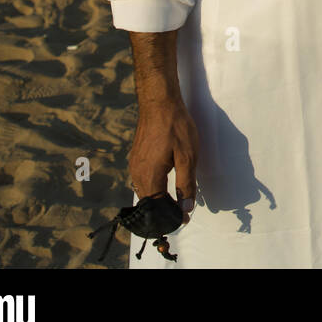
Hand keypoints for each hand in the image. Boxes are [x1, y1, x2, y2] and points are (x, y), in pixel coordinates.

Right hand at [129, 97, 198, 225]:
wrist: (159, 102)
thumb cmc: (175, 126)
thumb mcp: (188, 156)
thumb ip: (186, 184)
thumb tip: (185, 208)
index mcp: (149, 177)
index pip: (157, 209)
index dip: (171, 217)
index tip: (184, 220)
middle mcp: (137, 174)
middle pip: (148, 204)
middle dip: (163, 213)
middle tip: (181, 214)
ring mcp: (134, 166)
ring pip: (144, 193)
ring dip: (158, 201)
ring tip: (174, 204)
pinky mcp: (135, 158)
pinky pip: (142, 182)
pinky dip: (153, 189)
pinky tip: (164, 187)